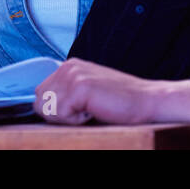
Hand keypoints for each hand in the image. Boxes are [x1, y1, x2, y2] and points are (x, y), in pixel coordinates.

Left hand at [35, 58, 189, 126]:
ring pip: (47, 109)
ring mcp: (73, 75)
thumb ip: (67, 95)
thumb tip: (43, 108)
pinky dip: (76, 121)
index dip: (55, 110)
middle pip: (39, 101)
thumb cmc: (122, 103)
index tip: (77, 112)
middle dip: (57, 115)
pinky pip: (60, 114)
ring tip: (91, 112)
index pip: (40, 93)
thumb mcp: (89, 94)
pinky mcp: (80, 87)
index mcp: (69, 67)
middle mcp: (68, 67)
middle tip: (84, 114)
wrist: (149, 102)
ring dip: (68, 119)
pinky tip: (95, 112)